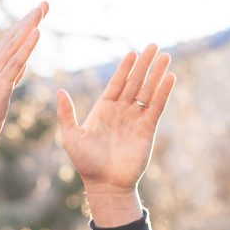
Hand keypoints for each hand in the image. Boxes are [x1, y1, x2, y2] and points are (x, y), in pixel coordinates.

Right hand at [0, 3, 47, 167]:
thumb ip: (7, 79)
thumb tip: (21, 67)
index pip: (8, 43)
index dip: (23, 28)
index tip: (36, 14)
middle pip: (12, 38)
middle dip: (29, 20)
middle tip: (45, 4)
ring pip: (14, 45)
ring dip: (29, 26)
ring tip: (42, 10)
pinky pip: (16, 63)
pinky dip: (27, 46)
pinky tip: (37, 33)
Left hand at [56, 45, 174, 225]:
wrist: (104, 184)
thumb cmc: (86, 162)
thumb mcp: (71, 136)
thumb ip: (67, 113)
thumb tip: (59, 91)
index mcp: (104, 109)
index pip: (117, 82)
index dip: (125, 67)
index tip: (132, 52)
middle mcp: (122, 111)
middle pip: (135, 82)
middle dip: (144, 64)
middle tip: (153, 45)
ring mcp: (136, 119)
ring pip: (148, 91)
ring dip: (156, 74)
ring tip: (165, 55)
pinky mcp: (148, 129)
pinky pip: (157, 107)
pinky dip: (163, 92)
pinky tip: (169, 78)